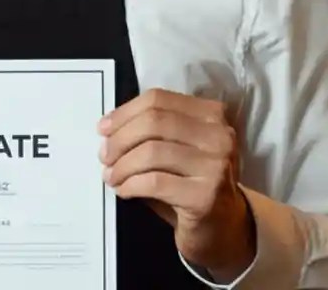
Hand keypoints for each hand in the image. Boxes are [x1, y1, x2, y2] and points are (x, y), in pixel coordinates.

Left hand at [99, 89, 254, 281]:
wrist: (223, 227)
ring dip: (122, 165)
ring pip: (151, 152)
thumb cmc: (192, 183)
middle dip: (120, 139)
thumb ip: (152, 131)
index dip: (125, 112)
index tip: (103, 129)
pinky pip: (154, 182)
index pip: (159, 99)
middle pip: (154, 122)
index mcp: (211, 114)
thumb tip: (109, 128)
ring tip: (112, 176)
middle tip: (104, 156)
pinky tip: (124, 190)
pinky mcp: (205, 196)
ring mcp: (216, 166)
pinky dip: (131, 185)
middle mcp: (219, 135)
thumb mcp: (177, 147)